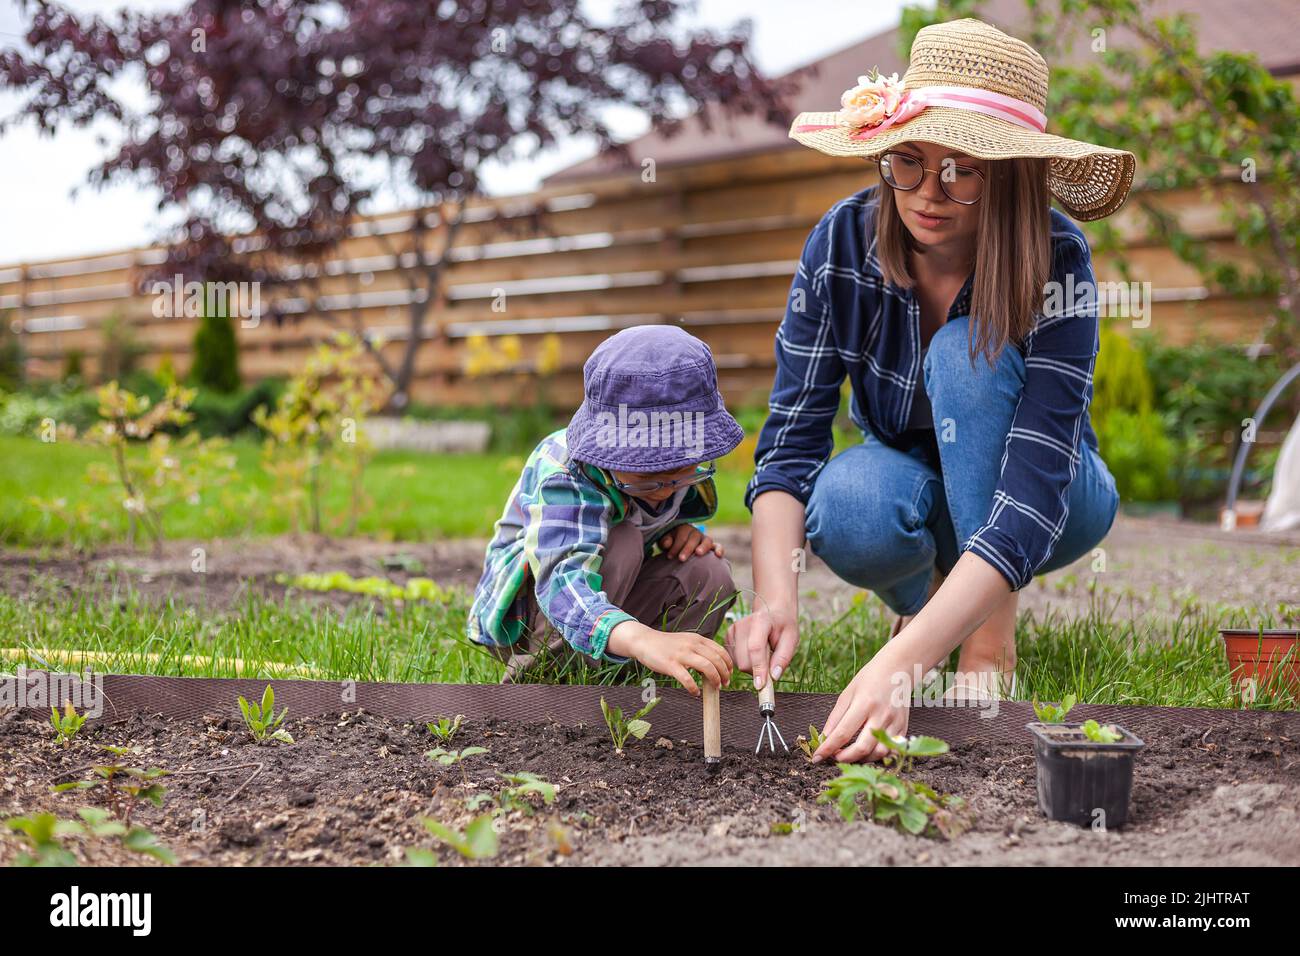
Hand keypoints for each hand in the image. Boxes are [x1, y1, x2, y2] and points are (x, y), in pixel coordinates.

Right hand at [610, 621, 732, 695]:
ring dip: (715, 679)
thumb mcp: (687, 641)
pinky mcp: (670, 665)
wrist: (645, 641)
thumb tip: (715, 665)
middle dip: (724, 673)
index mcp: (697, 639)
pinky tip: (695, 693)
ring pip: (706, 667)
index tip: (730, 673)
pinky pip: (687, 679)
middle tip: (725, 684)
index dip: (728, 664)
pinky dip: (693, 688)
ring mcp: (681, 654)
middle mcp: (692, 645)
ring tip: (716, 688)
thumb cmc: (667, 645)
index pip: (720, 650)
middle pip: (716, 659)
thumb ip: (700, 650)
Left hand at [658, 525, 722, 561]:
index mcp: (684, 529)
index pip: (681, 536)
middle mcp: (696, 532)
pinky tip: (718, 556)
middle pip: (693, 538)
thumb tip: (666, 544)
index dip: (675, 546)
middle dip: (687, 549)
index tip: (669, 556)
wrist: (680, 544)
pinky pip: (718, 546)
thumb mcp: (666, 540)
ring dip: (703, 547)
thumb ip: (665, 541)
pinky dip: (719, 549)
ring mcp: (704, 539)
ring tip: (698, 554)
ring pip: (707, 541)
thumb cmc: (671, 543)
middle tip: (681, 559)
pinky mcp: (711, 547)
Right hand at [724, 603, 798, 690]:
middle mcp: (741, 625)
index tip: (761, 685)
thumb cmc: (783, 626)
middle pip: (744, 661)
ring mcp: (732, 631)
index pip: (755, 648)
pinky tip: (754, 652)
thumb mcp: (792, 639)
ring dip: (752, 666)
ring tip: (764, 653)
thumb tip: (773, 677)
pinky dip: (746, 662)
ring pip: (738, 663)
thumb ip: (783, 658)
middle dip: (758, 670)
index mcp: (760, 621)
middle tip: (771, 662)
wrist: (772, 611)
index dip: (758, 668)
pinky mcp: (727, 637)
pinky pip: (734, 661)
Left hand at [813, 650, 911, 763]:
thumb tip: (824, 738)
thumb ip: (836, 717)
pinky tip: (868, 752)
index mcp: (864, 703)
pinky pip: (891, 750)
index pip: (843, 733)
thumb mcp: (848, 693)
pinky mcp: (904, 728)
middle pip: (862, 748)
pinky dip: (878, 755)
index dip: (828, 748)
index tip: (817, 757)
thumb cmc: (870, 678)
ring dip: (862, 759)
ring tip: (850, 755)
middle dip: (845, 758)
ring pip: (878, 753)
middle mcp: (881, 715)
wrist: (898, 669)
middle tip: (834, 758)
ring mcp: (895, 723)